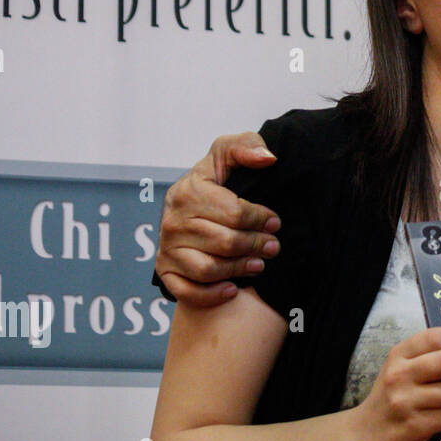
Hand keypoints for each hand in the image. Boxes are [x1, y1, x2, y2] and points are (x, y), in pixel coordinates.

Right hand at [156, 132, 280, 306]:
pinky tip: (232, 288)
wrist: (190, 205)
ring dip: (239, 270)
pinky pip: (186, 291)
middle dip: (256, 245)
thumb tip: (268, 158)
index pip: (234, 212)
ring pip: (208, 269)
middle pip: (224, 242)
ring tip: (258, 265)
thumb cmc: (215, 180)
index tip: (275, 222)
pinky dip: (210, 294)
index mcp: (188, 191)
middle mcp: (172, 221)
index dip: (261, 219)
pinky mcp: (165, 271)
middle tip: (273, 247)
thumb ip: (246, 147)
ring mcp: (167, 248)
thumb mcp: (227, 154)